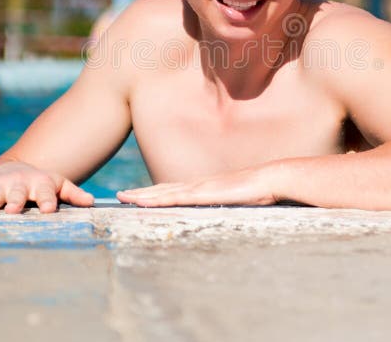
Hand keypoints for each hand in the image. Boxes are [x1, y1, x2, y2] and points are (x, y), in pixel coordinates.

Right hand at [0, 161, 93, 213]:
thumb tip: (92, 203)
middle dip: (13, 202)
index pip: (45, 195)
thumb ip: (74, 193)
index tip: (49, 210)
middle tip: (11, 210)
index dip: (48, 202)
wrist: (16, 168)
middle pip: (16, 195)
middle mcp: (17, 186)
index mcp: (38, 186)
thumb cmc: (41, 183)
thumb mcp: (59, 184)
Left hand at [116, 166, 278, 207]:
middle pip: (163, 189)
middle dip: (141, 193)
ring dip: (142, 195)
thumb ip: (228, 205)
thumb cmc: (259, 191)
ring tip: (123, 197)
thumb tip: (225, 212)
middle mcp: (198, 185)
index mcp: (205, 187)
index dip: (156, 193)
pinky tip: (141, 202)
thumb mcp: (238, 201)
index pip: (174, 190)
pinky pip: (173, 198)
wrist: (270, 179)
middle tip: (120, 195)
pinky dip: (155, 199)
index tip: (140, 196)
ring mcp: (199, 188)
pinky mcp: (202, 193)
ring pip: (163, 193)